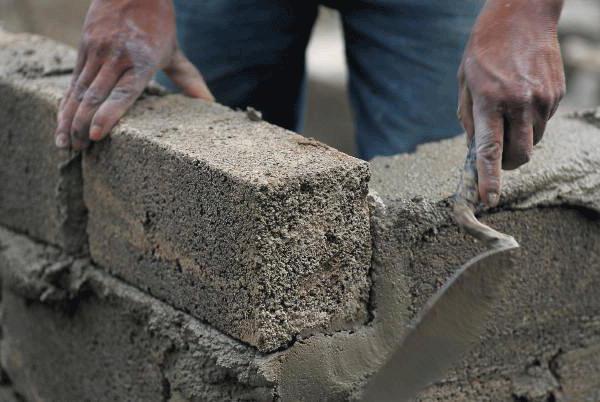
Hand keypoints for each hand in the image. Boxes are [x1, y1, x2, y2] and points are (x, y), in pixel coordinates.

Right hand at [55, 0, 212, 149]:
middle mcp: (115, 57)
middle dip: (82, 125)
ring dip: (68, 119)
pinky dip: (65, 104)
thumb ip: (188, 79)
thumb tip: (210, 103)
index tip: (96, 134)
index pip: (122, 92)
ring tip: (63, 144)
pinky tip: (60, 122)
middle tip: (78, 150)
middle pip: (95, 96)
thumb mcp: (172, 51)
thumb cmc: (157, 24)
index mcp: (140, 61)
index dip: (109, 114)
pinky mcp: (83, 49)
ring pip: (79, 90)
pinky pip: (73, 81)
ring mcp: (96, 52)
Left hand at [457, 0, 564, 205]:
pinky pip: (543, 123)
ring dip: (520, 141)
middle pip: (520, 156)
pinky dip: (530, 122)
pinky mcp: (556, 95)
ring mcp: (542, 99)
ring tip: (508, 113)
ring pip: (533, 142)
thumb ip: (469, 119)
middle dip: (508, 165)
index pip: (490, 149)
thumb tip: (475, 151)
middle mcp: (519, 102)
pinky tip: (522, 98)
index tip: (489, 199)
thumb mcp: (465, 83)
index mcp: (490, 100)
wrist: (521, 16)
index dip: (489, 178)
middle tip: (497, 157)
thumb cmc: (484, 51)